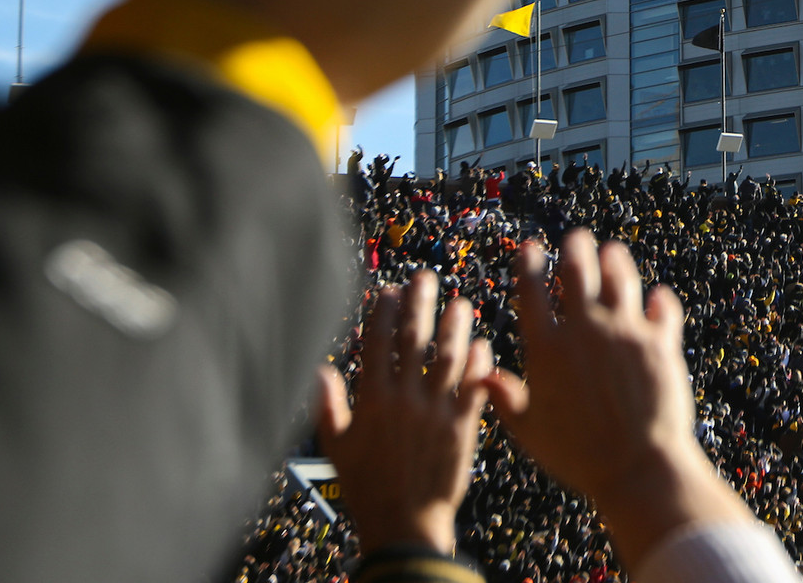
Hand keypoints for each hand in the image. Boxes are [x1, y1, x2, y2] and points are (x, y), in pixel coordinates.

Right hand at [314, 271, 490, 554]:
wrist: (403, 523)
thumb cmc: (366, 487)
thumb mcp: (336, 447)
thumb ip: (328, 406)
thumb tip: (319, 369)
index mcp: (373, 401)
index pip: (377, 345)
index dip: (383, 314)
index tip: (389, 291)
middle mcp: (406, 400)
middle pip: (414, 342)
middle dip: (419, 306)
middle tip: (426, 279)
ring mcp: (436, 412)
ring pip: (448, 358)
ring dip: (455, 328)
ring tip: (460, 303)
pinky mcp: (462, 427)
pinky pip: (474, 388)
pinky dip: (480, 365)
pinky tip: (484, 345)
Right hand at [486, 230, 750, 569]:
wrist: (636, 468)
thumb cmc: (578, 457)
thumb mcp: (531, 432)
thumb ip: (506, 400)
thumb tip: (483, 376)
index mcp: (548, 349)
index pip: (532, 292)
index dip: (529, 265)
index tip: (529, 248)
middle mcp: (586, 330)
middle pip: (578, 269)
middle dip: (574, 247)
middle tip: (575, 238)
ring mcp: (626, 332)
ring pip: (620, 277)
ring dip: (614, 260)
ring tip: (611, 252)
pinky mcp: (661, 342)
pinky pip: (663, 308)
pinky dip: (659, 300)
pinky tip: (657, 296)